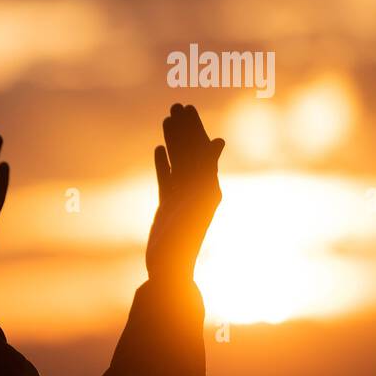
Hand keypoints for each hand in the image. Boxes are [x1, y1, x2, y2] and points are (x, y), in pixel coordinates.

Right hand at [145, 104, 224, 282]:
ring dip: (173, 141)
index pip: (200, 150)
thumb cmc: (183, 240)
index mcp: (208, 187)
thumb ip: (203, 171)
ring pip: (178, 162)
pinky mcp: (169, 206)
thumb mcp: (195, 202)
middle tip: (178, 105)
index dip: (194, 128)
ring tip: (166, 120)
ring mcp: (183, 197)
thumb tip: (217, 140)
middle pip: (190, 152)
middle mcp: (198, 189)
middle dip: (185, 129)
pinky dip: (164, 163)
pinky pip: (167, 178)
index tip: (186, 108)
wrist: (170, 270)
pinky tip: (159, 149)